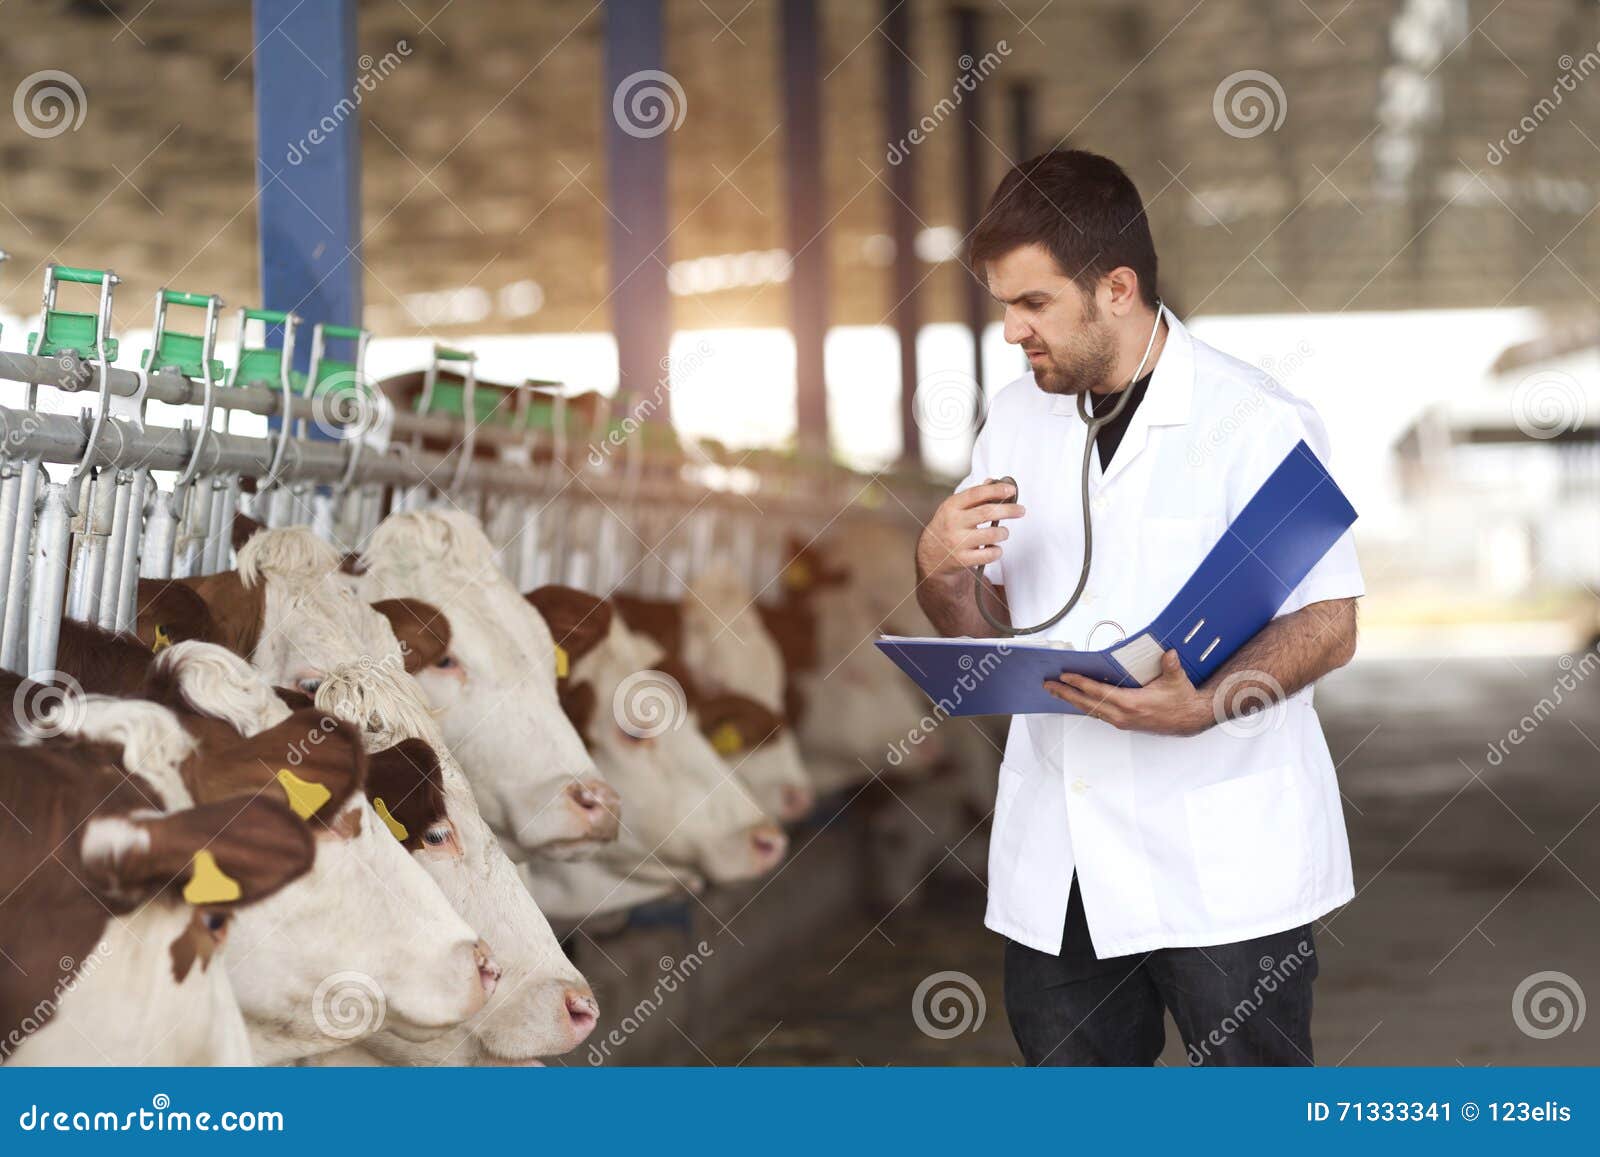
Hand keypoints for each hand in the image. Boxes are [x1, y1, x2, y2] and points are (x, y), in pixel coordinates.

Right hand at [915, 479, 1024, 581]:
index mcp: (952, 506)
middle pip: (987, 513)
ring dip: (1003, 532)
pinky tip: (994, 548)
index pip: (976, 494)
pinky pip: (989, 555)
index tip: (1011, 490)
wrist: (931, 554)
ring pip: (992, 535)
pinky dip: (997, 551)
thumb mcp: (954, 507)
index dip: (996, 490)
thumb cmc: (948, 526)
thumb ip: (974, 496)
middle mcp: (953, 523)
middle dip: (1009, 510)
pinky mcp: (963, 559)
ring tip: (1003, 532)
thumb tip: (994, 482)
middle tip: (1021, 510)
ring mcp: (958, 542)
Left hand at [1043, 649, 1213, 735]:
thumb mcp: (1177, 681)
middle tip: (1048, 685)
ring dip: (1072, 700)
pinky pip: (1098, 713)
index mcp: (1131, 704)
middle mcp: (1122, 715)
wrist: (1188, 720)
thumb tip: (1169, 654)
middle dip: (1066, 693)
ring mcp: (1121, 721)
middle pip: (1087, 704)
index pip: (1099, 693)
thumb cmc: (1181, 700)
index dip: (1080, 684)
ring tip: (1056, 691)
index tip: (1065, 677)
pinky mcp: (1123, 723)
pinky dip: (1084, 705)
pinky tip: (1076, 699)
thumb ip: (1171, 666)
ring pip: (1090, 710)